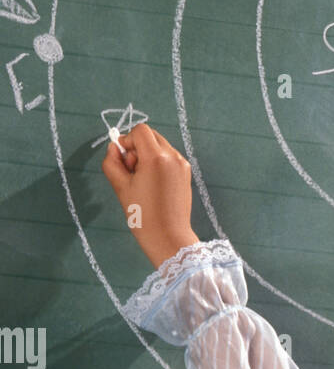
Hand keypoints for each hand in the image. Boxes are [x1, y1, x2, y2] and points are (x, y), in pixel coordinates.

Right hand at [102, 122, 199, 269]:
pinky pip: (168, 158)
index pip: (140, 131)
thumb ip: (112, 162)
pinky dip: (158, 164)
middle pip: (151, 136)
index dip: (128, 141)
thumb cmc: (143, 215)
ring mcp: (182, 165)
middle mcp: (173, 157)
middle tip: (133, 171)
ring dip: (147, 156)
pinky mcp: (186, 173)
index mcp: (157, 158)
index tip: (124, 161)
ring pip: (159, 146)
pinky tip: (153, 185)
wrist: (168, 237)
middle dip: (137, 148)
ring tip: (143, 180)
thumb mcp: (121, 187)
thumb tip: (114, 147)